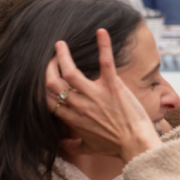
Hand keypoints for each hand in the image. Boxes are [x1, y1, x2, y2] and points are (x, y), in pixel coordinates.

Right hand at [47, 29, 161, 162]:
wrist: (136, 145)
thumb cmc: (114, 147)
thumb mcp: (88, 148)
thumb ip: (72, 145)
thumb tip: (61, 144)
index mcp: (71, 118)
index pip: (48, 99)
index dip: (42, 86)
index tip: (45, 76)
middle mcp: (79, 105)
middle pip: (52, 83)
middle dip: (48, 67)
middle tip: (51, 57)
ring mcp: (95, 94)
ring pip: (70, 71)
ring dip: (62, 55)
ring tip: (60, 45)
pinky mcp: (113, 86)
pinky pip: (105, 62)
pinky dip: (104, 45)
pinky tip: (101, 31)